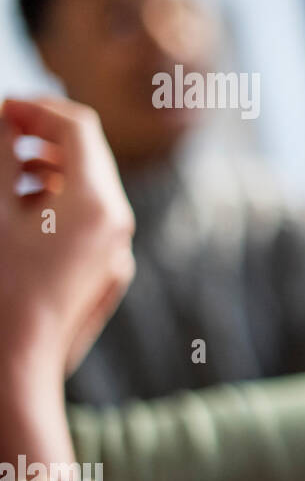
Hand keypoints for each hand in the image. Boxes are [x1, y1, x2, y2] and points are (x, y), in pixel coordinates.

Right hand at [0, 97, 133, 378]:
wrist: (11, 372)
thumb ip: (1, 155)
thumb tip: (6, 116)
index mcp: (97, 203)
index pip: (77, 127)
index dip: (35, 108)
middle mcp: (117, 226)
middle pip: (87, 157)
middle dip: (41, 138)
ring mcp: (114, 255)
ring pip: (86, 193)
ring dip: (46, 171)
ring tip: (4, 173)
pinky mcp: (103, 278)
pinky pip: (86, 227)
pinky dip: (55, 207)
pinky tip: (19, 214)